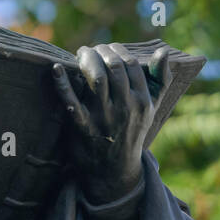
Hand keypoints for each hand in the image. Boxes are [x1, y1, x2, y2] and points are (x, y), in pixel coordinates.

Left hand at [50, 43, 171, 204]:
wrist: (115, 170)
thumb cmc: (132, 131)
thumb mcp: (151, 108)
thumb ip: (159, 80)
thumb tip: (162, 51)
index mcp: (143, 101)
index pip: (131, 65)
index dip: (117, 50)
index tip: (106, 48)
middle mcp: (126, 108)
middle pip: (114, 67)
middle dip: (101, 51)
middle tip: (91, 49)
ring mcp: (104, 118)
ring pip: (97, 79)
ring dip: (86, 60)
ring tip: (80, 54)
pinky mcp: (83, 127)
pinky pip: (72, 102)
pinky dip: (62, 84)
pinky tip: (56, 69)